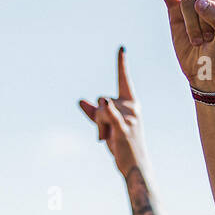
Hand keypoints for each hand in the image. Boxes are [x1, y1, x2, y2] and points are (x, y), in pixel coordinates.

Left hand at [78, 47, 148, 174]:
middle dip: (98, 118)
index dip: (121, 64)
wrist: (135, 165)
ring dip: (99, 127)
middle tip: (106, 135)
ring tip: (108, 139)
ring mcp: (129, 118)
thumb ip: (93, 113)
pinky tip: (105, 102)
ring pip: (101, 111)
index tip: (121, 48)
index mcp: (131, 103)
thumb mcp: (107, 126)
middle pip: (102, 102)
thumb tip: (79, 100)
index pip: (124, 80)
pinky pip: (112, 116)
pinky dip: (108, 111)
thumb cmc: (122, 145)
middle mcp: (132, 107)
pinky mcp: (123, 130)